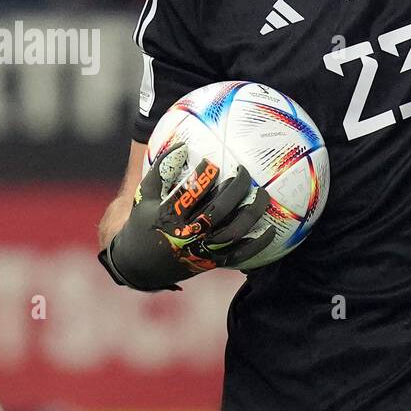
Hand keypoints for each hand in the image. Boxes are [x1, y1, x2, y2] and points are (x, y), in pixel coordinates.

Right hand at [101, 145, 273, 291]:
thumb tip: (182, 144)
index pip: (190, 193)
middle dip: (235, 187)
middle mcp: (187, 235)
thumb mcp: (145, 195)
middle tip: (244, 172)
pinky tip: (270, 228)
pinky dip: (257, 243)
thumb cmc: (142, 224)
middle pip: (218, 209)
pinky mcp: (212, 262)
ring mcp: (201, 250)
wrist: (140, 266)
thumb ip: (162, 169)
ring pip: (234, 231)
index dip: (204, 175)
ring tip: (263, 194)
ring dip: (252, 211)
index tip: (213, 163)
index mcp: (168, 216)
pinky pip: (240, 254)